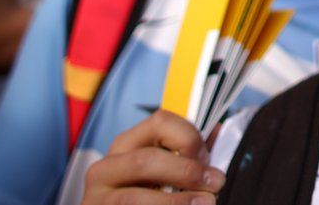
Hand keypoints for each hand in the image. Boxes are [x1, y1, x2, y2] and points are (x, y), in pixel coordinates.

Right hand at [83, 110, 223, 203]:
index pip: (159, 122)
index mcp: (127, 144)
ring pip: (136, 198)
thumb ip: (189, 152)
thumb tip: (219, 131)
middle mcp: (106, 167)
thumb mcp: (164, 168)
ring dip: (177, 202)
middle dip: (186, 172)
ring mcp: (99, 198)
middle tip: (215, 183)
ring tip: (206, 203)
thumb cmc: (146, 192)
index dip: (189, 137)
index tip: (207, 158)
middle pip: (147, 160)